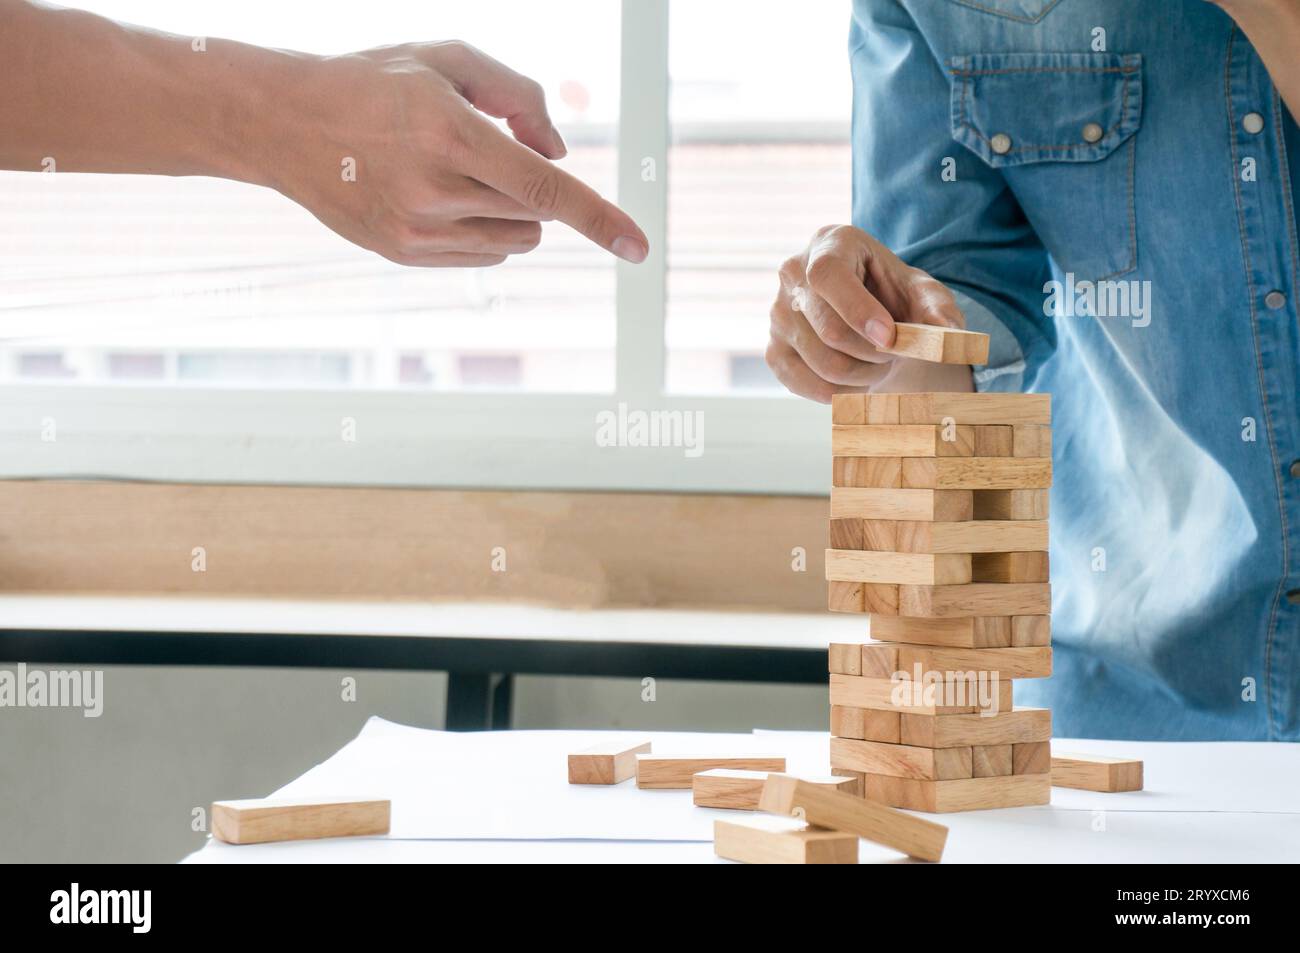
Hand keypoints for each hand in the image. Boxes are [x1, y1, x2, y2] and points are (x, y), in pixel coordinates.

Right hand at [261, 40, 647, 266]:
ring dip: (511, 210)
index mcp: (450, 133)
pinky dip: (482, 228)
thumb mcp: (445, 58)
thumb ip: (517, 94)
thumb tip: (558, 152)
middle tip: (483, 151)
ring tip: (455, 172)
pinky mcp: (405, 255)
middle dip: (533, 187)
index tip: (639, 247)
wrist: (285, 124)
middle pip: (537, 213)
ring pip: (516, 238)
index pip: (545, 187)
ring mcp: (417, 231)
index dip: (599, 217)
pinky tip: (436, 196)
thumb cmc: (374, 81)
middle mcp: (434, 190)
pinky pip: (483, 254)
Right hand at [766, 224, 968, 401]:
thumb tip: (947, 334)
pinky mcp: (773, 350)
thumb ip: (940, 309)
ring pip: (824, 363)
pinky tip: (858, 379)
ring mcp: (777, 315)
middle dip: (875, 353)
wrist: (864, 309)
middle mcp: (792, 275)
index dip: (859, 311)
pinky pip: (807, 386)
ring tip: (880, 364)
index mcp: (828, 244)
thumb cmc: (893, 294)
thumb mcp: (922, 292)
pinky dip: (842, 392)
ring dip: (865, 375)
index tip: (891, 338)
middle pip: (829, 330)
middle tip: (897, 353)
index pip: (828, 278)